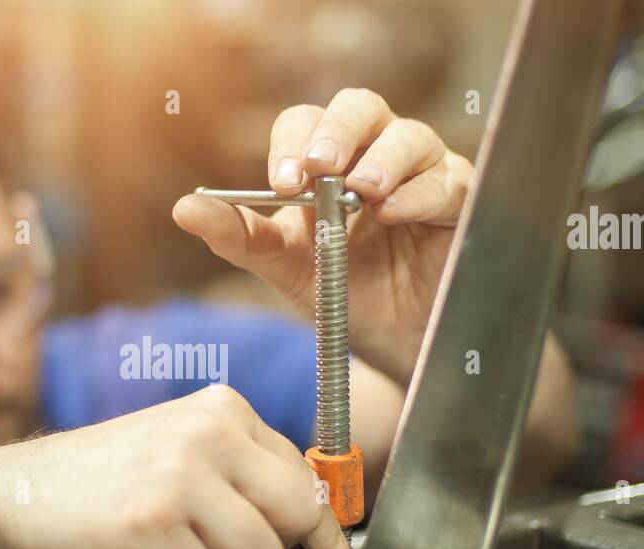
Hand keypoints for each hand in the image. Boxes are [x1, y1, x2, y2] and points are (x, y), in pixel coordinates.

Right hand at [0, 386, 352, 548]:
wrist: (15, 492)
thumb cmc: (101, 481)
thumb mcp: (179, 452)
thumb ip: (243, 476)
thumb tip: (316, 532)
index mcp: (222, 409)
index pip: (304, 479)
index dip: (322, 534)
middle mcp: (206, 432)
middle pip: (293, 521)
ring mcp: (177, 476)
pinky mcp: (149, 525)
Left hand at [173, 88, 474, 383]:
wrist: (395, 346)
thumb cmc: (345, 294)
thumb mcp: (286, 268)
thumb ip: (239, 238)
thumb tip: (183, 209)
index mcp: (329, 163)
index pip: (307, 124)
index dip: (292, 143)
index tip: (281, 185)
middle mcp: (376, 155)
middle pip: (361, 107)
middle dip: (336, 131)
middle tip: (318, 167)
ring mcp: (423, 173)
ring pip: (410, 136)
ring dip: (382, 158)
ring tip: (361, 191)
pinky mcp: (460, 202)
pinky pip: (447, 182)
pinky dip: (420, 193)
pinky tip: (395, 213)